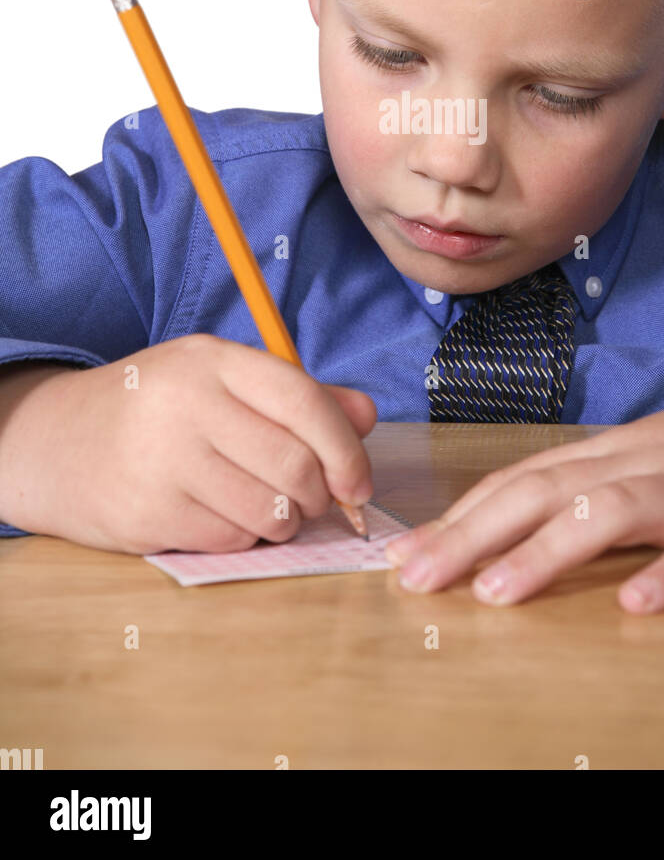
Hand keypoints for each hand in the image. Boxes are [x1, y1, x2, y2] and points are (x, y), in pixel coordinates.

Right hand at [0, 334, 376, 553]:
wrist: (60, 442)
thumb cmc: (158, 409)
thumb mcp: (221, 381)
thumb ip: (298, 396)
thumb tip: (367, 416)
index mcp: (213, 360)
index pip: (302, 399)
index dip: (346, 448)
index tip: (359, 482)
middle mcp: (186, 404)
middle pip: (294, 464)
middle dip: (320, 496)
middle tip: (314, 501)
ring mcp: (162, 460)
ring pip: (269, 511)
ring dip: (285, 522)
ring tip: (269, 508)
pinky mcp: (147, 514)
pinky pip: (231, 539)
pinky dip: (245, 538)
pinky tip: (224, 516)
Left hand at [385, 372, 663, 611]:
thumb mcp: (658, 460)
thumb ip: (602, 486)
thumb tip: (532, 525)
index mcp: (615, 451)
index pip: (522, 478)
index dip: (460, 513)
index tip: (405, 550)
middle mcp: (641, 462)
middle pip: (542, 490)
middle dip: (471, 533)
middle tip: (414, 577)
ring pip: (609, 511)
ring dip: (547, 550)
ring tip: (495, 593)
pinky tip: (638, 604)